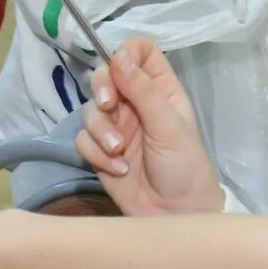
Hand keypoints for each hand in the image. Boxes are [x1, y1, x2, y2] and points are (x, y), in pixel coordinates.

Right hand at [76, 39, 220, 215]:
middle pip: (104, 76)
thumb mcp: (169, 127)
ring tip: (120, 153)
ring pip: (89, 111)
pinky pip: (83, 140)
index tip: (118, 70)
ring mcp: (116, 127)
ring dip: (101, 132)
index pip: (139, 53)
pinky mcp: (99, 152)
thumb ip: (144, 91)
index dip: (125, 54)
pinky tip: (118, 170)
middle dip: (102, 91)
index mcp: (160, 90)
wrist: (174, 216)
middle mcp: (135, 103)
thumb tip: (119, 56)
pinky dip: (96, 154)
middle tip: (109, 106)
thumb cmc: (184, 168)